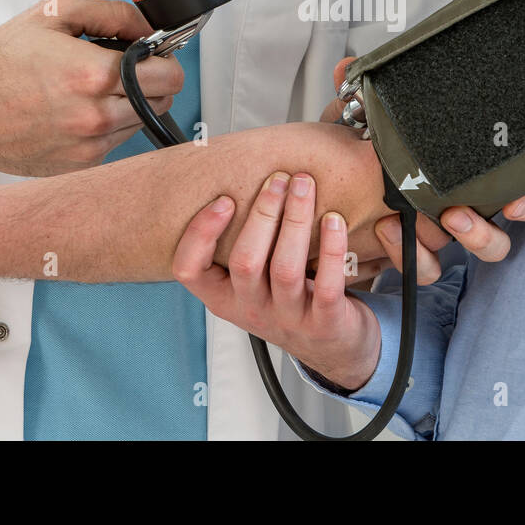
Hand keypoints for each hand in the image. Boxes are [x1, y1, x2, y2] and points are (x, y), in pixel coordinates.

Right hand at [0, 0, 184, 182]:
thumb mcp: (52, 13)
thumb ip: (111, 13)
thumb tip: (148, 25)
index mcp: (93, 73)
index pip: (170, 75)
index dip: (165, 59)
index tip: (150, 54)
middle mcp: (96, 114)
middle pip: (164, 100)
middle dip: (152, 80)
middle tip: (125, 68)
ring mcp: (90, 144)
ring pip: (142, 122)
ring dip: (130, 104)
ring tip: (91, 89)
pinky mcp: (80, 164)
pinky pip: (116, 142)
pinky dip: (107, 125)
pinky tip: (77, 110)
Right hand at [173, 173, 381, 391]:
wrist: (333, 348)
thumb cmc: (291, 300)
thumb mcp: (255, 281)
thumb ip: (246, 241)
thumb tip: (252, 176)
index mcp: (225, 297)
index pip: (189, 270)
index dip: (200, 233)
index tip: (224, 199)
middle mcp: (251, 309)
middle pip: (245, 261)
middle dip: (262, 213)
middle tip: (279, 178)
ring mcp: (288, 319)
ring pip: (285, 269)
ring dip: (295, 220)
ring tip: (304, 185)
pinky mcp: (325, 324)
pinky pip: (328, 286)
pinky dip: (332, 250)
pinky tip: (335, 220)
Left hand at [321, 56, 524, 278]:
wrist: (323, 186)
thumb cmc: (353, 151)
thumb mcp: (355, 122)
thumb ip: (357, 98)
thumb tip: (346, 67)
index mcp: (461, 179)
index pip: (512, 194)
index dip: (523, 201)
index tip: (517, 201)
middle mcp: (457, 212)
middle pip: (496, 238)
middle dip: (485, 232)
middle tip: (456, 214)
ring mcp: (433, 238)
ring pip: (466, 257)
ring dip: (457, 245)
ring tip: (433, 223)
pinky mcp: (408, 255)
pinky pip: (424, 269)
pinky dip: (409, 256)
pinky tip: (387, 231)